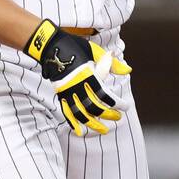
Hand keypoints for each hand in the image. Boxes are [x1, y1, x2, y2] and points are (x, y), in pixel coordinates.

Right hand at [24, 20, 129, 135]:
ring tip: (104, 130)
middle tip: (118, 117)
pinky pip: (67, 112)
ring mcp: (67, 92)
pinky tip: (80, 132)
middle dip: (108, 114)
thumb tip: (128, 70)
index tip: (125, 106)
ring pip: (81, 114)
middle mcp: (76, 86)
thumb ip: (111, 63)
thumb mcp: (95, 51)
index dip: (116, 103)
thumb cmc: (74, 46)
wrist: (50, 46)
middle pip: (94, 107)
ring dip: (93, 124)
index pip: (104, 95)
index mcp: (87, 75)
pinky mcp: (60, 95)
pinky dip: (73, 123)